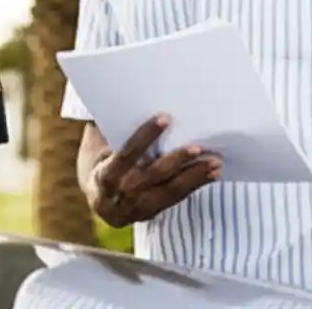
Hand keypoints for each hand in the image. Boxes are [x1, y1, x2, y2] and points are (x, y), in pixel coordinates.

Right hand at [86, 114, 220, 227]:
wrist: (100, 205)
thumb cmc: (100, 165)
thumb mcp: (95, 149)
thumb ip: (109, 131)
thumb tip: (126, 98)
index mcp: (106, 175)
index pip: (127, 154)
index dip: (145, 136)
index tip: (165, 118)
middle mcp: (122, 194)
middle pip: (154, 175)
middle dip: (177, 160)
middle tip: (198, 146)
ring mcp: (139, 207)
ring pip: (170, 190)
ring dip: (195, 175)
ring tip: (215, 162)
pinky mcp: (154, 213)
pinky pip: (177, 198)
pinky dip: (196, 185)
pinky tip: (213, 174)